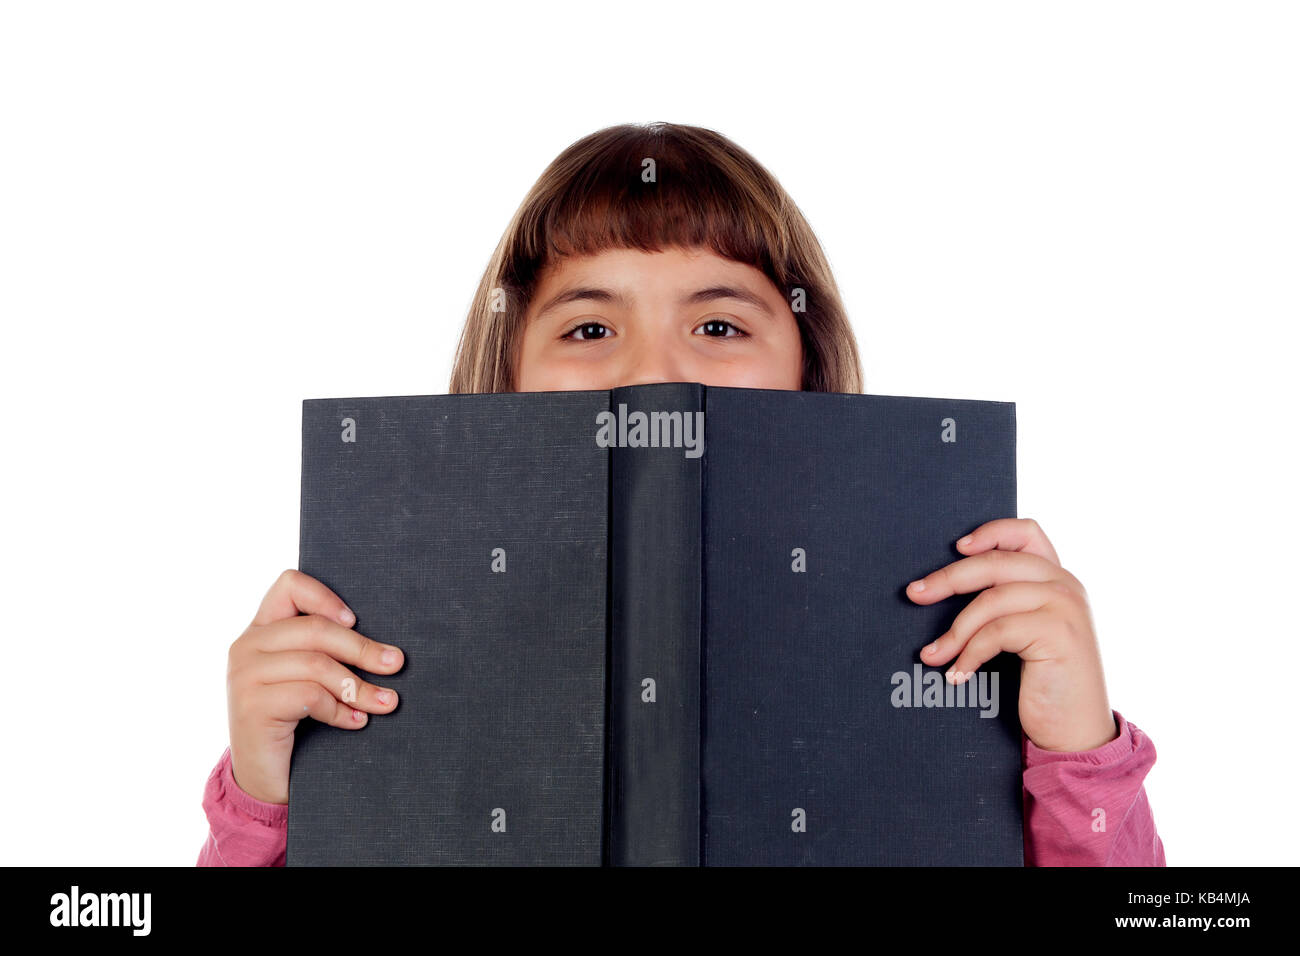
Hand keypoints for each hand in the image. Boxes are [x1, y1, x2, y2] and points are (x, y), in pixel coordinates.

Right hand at [226, 569, 404, 803]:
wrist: (262, 781)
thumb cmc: (295, 723)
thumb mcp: (306, 679)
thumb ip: (324, 652)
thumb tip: (386, 648)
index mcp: (260, 631)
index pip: (289, 585)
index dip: (326, 596)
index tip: (356, 621)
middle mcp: (245, 646)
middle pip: (315, 629)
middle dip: (362, 648)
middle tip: (396, 663)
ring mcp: (244, 676)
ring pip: (316, 664)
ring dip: (359, 686)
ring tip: (386, 702)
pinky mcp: (251, 706)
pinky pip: (310, 696)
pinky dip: (340, 710)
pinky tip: (356, 723)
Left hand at [905, 518, 1117, 752]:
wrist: (1076, 732)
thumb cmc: (1042, 682)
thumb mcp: (1027, 633)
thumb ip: (1007, 603)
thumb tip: (942, 585)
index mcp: (1058, 578)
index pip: (1026, 532)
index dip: (990, 532)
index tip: (956, 547)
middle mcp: (1066, 585)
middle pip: (994, 564)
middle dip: (947, 579)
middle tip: (914, 594)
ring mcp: (1065, 607)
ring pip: (990, 601)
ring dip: (954, 631)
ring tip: (932, 655)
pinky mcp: (1058, 633)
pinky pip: (996, 633)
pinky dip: (969, 654)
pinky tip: (957, 675)